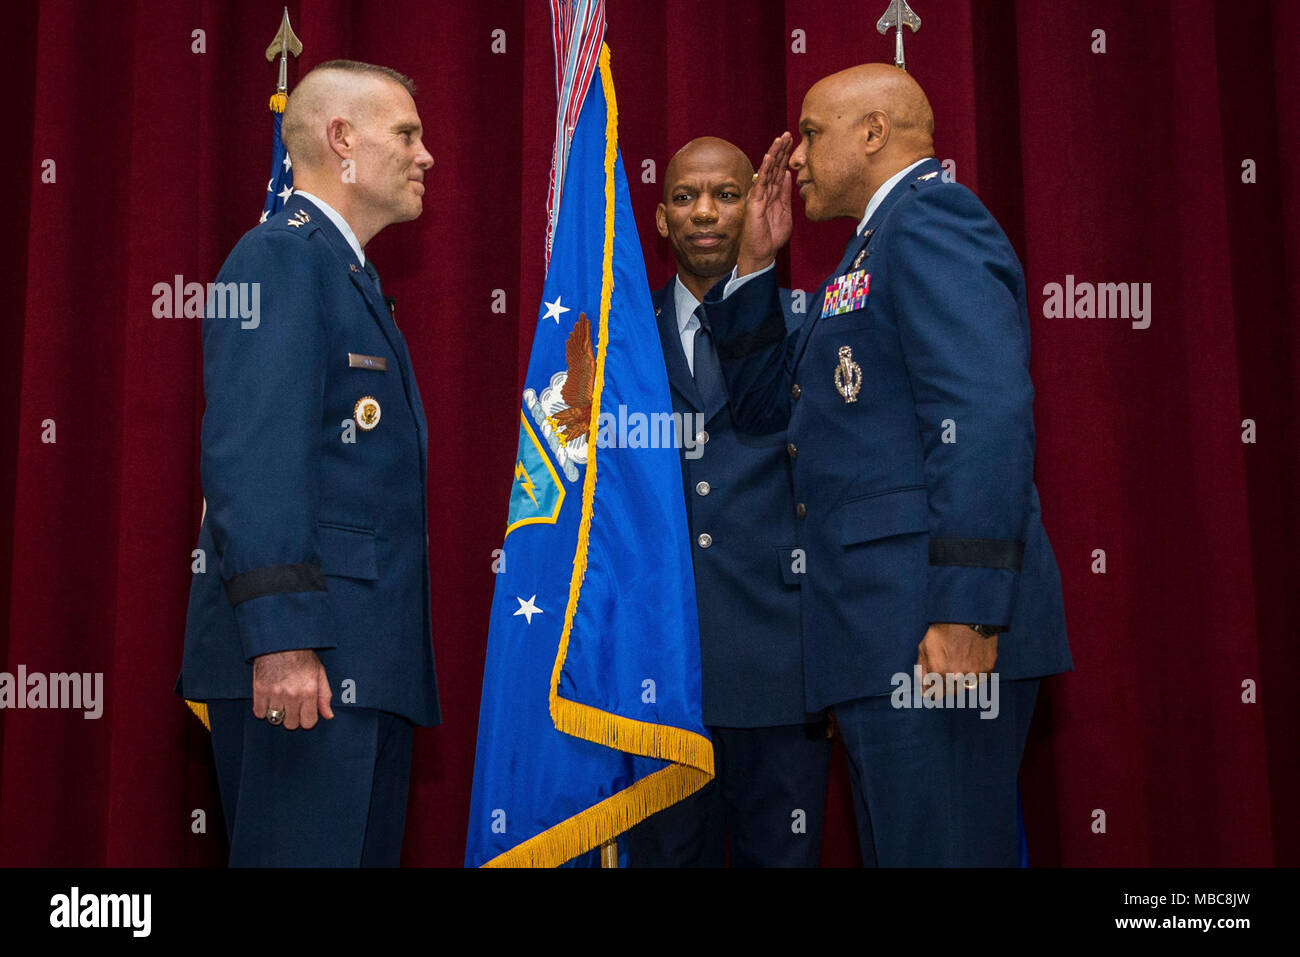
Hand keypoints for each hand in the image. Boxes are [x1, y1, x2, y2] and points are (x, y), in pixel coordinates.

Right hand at [252, 649, 333, 729]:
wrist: (280, 641)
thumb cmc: (302, 656)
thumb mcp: (319, 673)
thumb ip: (324, 696)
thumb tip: (328, 715)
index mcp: (309, 692)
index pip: (308, 722)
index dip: (306, 719)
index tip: (303, 712)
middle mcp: (293, 695)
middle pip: (291, 724)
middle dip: (292, 717)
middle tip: (291, 705)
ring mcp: (275, 693)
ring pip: (275, 719)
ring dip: (277, 713)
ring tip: (279, 701)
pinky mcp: (260, 690)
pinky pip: (259, 713)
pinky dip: (262, 709)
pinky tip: (268, 700)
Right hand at [737, 132, 793, 276]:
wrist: (762, 252)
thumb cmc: (772, 236)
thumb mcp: (785, 212)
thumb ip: (786, 194)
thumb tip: (789, 175)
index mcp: (773, 193)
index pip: (779, 170)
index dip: (785, 156)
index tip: (792, 141)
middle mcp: (765, 191)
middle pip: (774, 166)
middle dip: (780, 149)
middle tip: (788, 133)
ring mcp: (759, 195)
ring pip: (767, 170)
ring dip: (774, 154)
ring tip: (780, 139)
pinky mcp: (754, 201)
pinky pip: (760, 182)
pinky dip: (765, 169)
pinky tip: (769, 157)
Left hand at [917, 623, 997, 690]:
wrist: (968, 617)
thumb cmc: (944, 630)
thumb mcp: (924, 647)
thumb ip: (922, 671)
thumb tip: (923, 691)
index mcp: (939, 672)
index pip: (936, 695)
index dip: (934, 690)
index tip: (935, 685)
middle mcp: (956, 677)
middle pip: (952, 692)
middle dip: (948, 684)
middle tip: (948, 668)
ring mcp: (973, 674)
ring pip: (966, 686)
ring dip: (962, 680)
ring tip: (960, 661)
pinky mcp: (987, 670)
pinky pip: (980, 679)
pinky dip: (976, 673)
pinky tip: (972, 659)